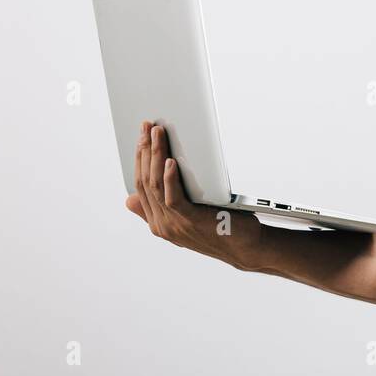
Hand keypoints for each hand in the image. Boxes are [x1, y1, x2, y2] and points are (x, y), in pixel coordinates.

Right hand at [125, 120, 264, 268]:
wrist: (245, 248)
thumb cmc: (220, 228)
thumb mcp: (184, 218)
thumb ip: (160, 207)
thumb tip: (130, 199)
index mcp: (158, 222)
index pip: (140, 185)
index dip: (139, 159)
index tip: (141, 137)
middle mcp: (162, 224)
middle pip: (145, 182)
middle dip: (145, 151)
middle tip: (147, 127)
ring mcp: (174, 224)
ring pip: (156, 185)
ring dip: (156, 156)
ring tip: (158, 134)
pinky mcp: (190, 221)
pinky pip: (173, 197)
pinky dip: (170, 178)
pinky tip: (171, 161)